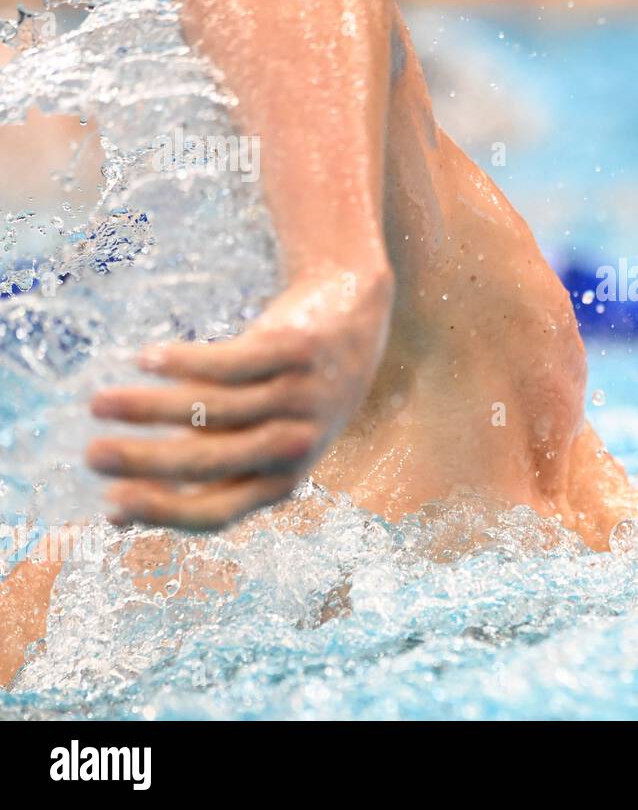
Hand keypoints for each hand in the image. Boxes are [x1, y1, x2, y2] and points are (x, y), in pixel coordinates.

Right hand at [87, 268, 393, 529]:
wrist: (350, 316)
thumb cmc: (285, 394)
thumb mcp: (250, 441)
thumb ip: (194, 476)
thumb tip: (113, 518)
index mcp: (282, 479)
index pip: (218, 511)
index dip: (163, 510)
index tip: (110, 502)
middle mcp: (296, 443)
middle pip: (210, 462)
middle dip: (144, 462)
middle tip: (90, 456)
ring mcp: (301, 396)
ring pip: (214, 409)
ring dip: (148, 408)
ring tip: (99, 403)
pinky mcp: (299, 351)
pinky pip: (232, 362)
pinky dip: (184, 363)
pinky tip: (145, 359)